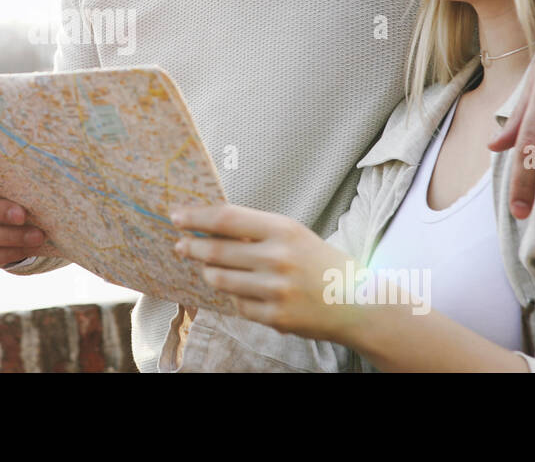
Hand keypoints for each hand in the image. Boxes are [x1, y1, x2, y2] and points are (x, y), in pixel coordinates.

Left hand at [171, 205, 360, 342]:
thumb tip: (208, 227)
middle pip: (216, 251)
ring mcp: (276, 290)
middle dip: (191, 247)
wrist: (358, 302)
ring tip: (208, 268)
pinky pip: (237, 304)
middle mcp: (278, 258)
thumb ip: (255, 231)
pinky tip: (241, 291)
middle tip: (180, 245)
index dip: (196, 217)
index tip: (176, 216)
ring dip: (208, 273)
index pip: (226, 219)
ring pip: (220, 280)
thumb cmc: (320, 263)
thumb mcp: (294, 235)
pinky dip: (234, 296)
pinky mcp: (275, 317)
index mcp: (283, 230)